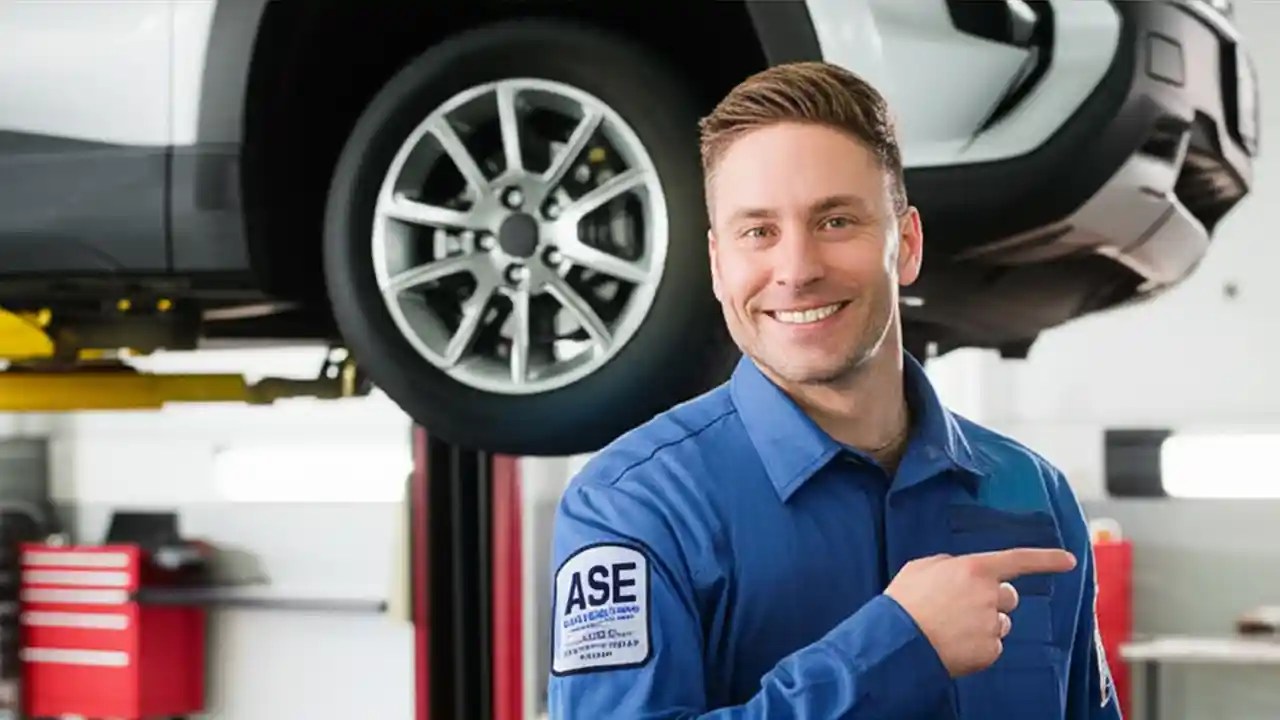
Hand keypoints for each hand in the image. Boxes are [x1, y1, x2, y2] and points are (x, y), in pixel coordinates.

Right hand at [884, 548, 1076, 676]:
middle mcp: (990, 595)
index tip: (1070, 561)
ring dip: (984, 625)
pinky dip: (977, 647)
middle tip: (962, 608)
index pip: (1018, 559)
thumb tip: (959, 570)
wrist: (897, 641)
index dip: (1047, 559)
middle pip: (1009, 597)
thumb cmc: (905, 601)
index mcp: (974, 569)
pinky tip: (954, 644)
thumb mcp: (921, 567)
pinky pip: (992, 646)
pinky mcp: (989, 651)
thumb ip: (948, 564)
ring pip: (1001, 623)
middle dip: (994, 601)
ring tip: (952, 629)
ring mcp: (992, 624)